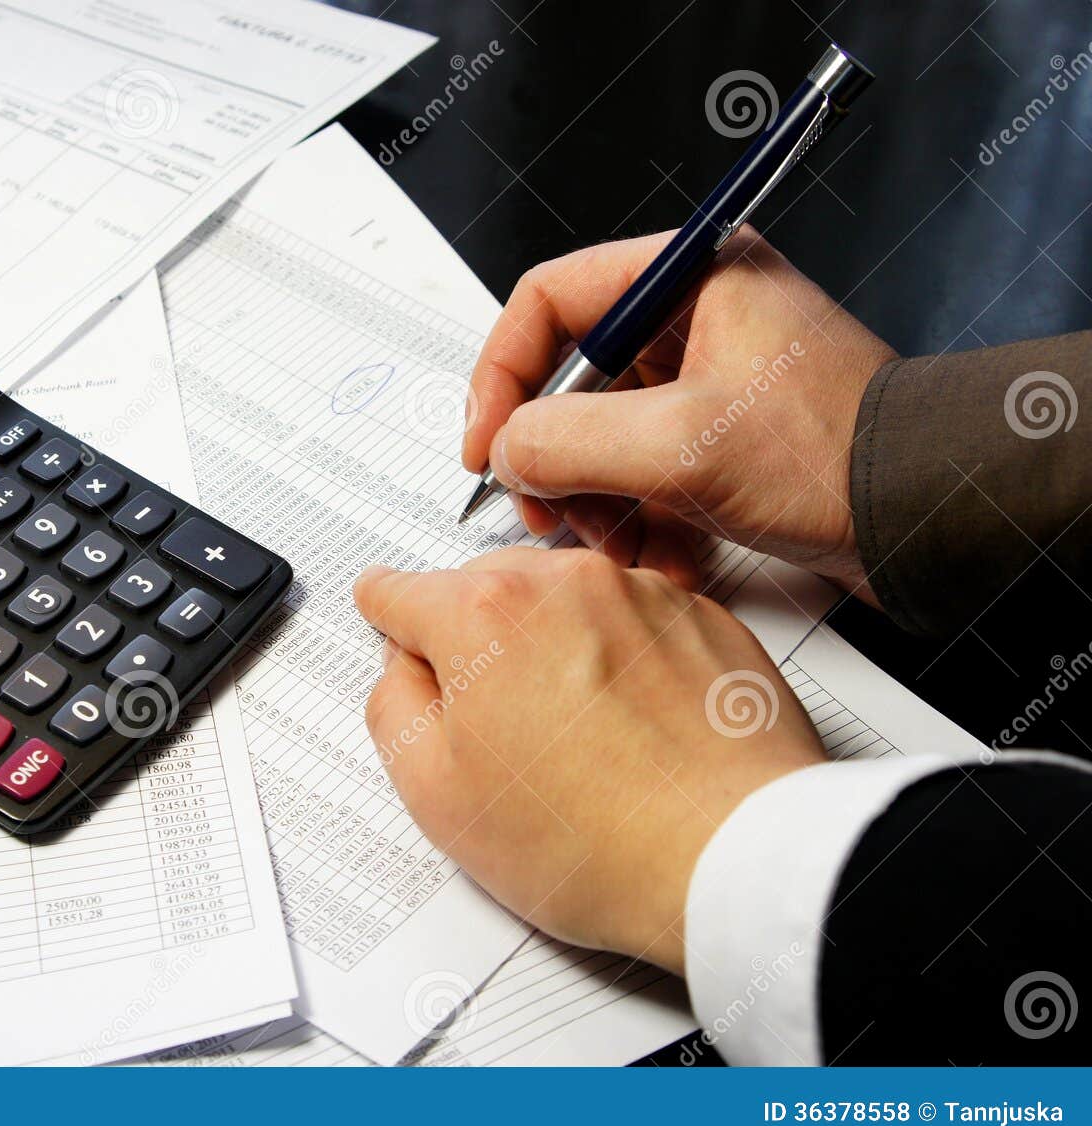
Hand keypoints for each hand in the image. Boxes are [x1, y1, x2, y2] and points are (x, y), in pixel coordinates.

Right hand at [353, 547, 826, 972]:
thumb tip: (403, 672)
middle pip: (483, 588)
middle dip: (474, 640)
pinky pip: (633, 623)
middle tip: (491, 725)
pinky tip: (629, 731)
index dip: (387, 622)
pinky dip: (619, 659)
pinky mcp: (701, 620)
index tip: (391, 625)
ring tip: (572, 739)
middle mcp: (564, 583)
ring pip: (562, 602)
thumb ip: (394, 709)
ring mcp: (640, 595)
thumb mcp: (437, 796)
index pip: (398, 591)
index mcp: (484, 613)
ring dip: (550, 646)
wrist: (738, 859)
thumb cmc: (600, 843)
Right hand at [462, 227, 896, 595]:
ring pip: (602, 438)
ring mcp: (708, 382)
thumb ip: (568, 441)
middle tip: (549, 510)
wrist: (931, 515)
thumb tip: (508, 451)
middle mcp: (696, 318)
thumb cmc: (846, 454)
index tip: (488, 444)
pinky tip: (663, 557)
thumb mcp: (682, 446)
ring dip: (596, 503)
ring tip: (618, 546)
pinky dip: (640, 521)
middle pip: (570, 381)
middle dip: (555, 459)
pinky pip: (644, 474)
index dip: (502, 375)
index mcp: (691, 274)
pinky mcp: (721, 439)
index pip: (549, 302)